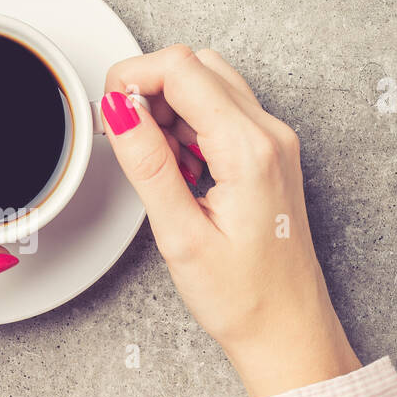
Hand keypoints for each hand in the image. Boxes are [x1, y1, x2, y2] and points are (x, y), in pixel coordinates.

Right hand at [99, 45, 359, 396]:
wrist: (287, 330)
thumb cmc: (244, 298)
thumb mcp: (180, 235)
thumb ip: (147, 164)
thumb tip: (120, 111)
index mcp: (250, 150)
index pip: (182, 69)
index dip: (133, 78)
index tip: (109, 111)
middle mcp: (270, 136)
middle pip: (196, 66)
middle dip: (148, 88)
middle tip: (125, 136)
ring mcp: (274, 142)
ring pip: (209, 83)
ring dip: (167, 105)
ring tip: (151, 159)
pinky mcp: (269, 154)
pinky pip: (222, 112)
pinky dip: (187, 124)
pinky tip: (175, 166)